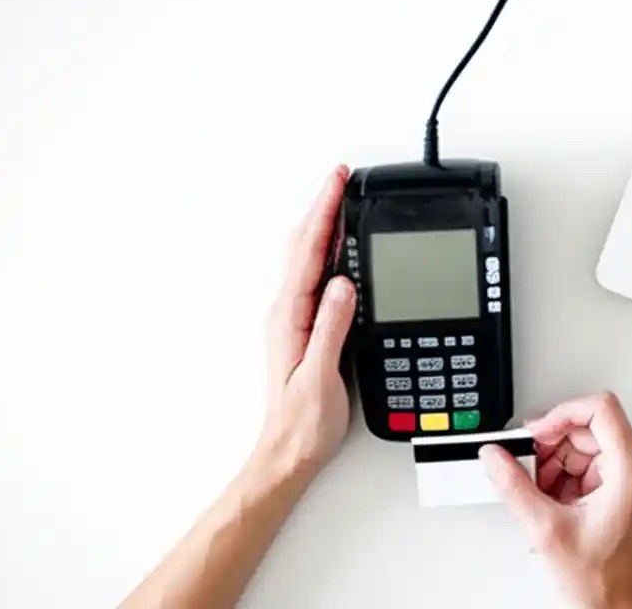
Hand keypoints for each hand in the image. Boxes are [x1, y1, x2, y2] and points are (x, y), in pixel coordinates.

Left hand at [255, 166, 355, 479]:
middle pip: (306, 245)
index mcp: (290, 316)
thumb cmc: (303, 422)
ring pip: (310, 259)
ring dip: (326, 227)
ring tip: (343, 202)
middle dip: (324, 208)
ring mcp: (295, 318)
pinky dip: (330, 253)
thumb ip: (332, 327)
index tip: (338, 182)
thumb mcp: (321, 375)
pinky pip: (316, 277)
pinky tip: (341, 250)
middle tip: (342, 178)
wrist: (288, 452)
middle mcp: (287, 311)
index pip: (309, 251)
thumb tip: (343, 284)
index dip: (325, 212)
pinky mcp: (306, 328)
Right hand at [481, 393, 631, 608]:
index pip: (600, 408)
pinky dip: (566, 480)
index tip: (537, 431)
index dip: (562, 412)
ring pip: (586, 447)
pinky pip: (591, 467)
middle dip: (552, 446)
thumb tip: (495, 457)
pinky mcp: (626, 492)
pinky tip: (552, 503)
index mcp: (631, 469)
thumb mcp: (547, 529)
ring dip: (555, 466)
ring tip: (540, 495)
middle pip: (589, 428)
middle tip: (527, 467)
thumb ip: (514, 486)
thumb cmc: (604, 582)